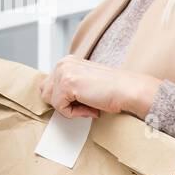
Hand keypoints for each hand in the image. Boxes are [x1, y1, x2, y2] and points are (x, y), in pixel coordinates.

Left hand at [39, 56, 159, 119]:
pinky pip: (60, 108)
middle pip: (46, 94)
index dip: (64, 99)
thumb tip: (53, 100)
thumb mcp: (84, 83)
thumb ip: (67, 87)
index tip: (83, 99)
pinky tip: (91, 106)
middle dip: (64, 103)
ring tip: (89, 103)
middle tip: (87, 102)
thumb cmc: (111, 90)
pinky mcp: (67, 84)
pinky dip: (75, 113)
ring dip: (70, 109)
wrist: (128, 90)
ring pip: (52, 102)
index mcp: (67, 62)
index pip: (48, 86)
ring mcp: (64, 72)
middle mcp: (63, 63)